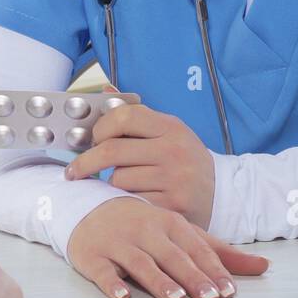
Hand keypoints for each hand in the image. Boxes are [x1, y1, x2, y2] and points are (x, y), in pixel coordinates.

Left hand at [64, 84, 215, 227]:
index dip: (100, 127)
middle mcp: (174, 150)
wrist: (223, 194)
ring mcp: (174, 179)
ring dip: (111, 184)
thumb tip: (105, 90)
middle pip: (112, 151)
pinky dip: (124, 202)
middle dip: (86, 162)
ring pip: (117, 179)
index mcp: (171, 126)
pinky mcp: (172, 206)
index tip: (91, 139)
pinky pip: (130, 202)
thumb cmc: (186, 160)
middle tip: (75, 171)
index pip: (124, 116)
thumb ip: (137, 114)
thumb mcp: (168, 131)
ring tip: (124, 184)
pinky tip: (132, 200)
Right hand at [66, 197, 269, 297]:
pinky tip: (121, 296)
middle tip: (209, 297)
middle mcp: (145, 231)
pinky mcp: (93, 256)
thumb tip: (263, 266)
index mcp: (170, 223)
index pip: (196, 248)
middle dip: (191, 277)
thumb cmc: (143, 224)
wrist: (89, 207)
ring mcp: (118, 243)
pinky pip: (103, 271)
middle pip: (172, 256)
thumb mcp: (181, 231)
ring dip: (158, 281)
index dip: (213, 269)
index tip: (228, 291)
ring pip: (140, 263)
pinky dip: (111, 284)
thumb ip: (220, 251)